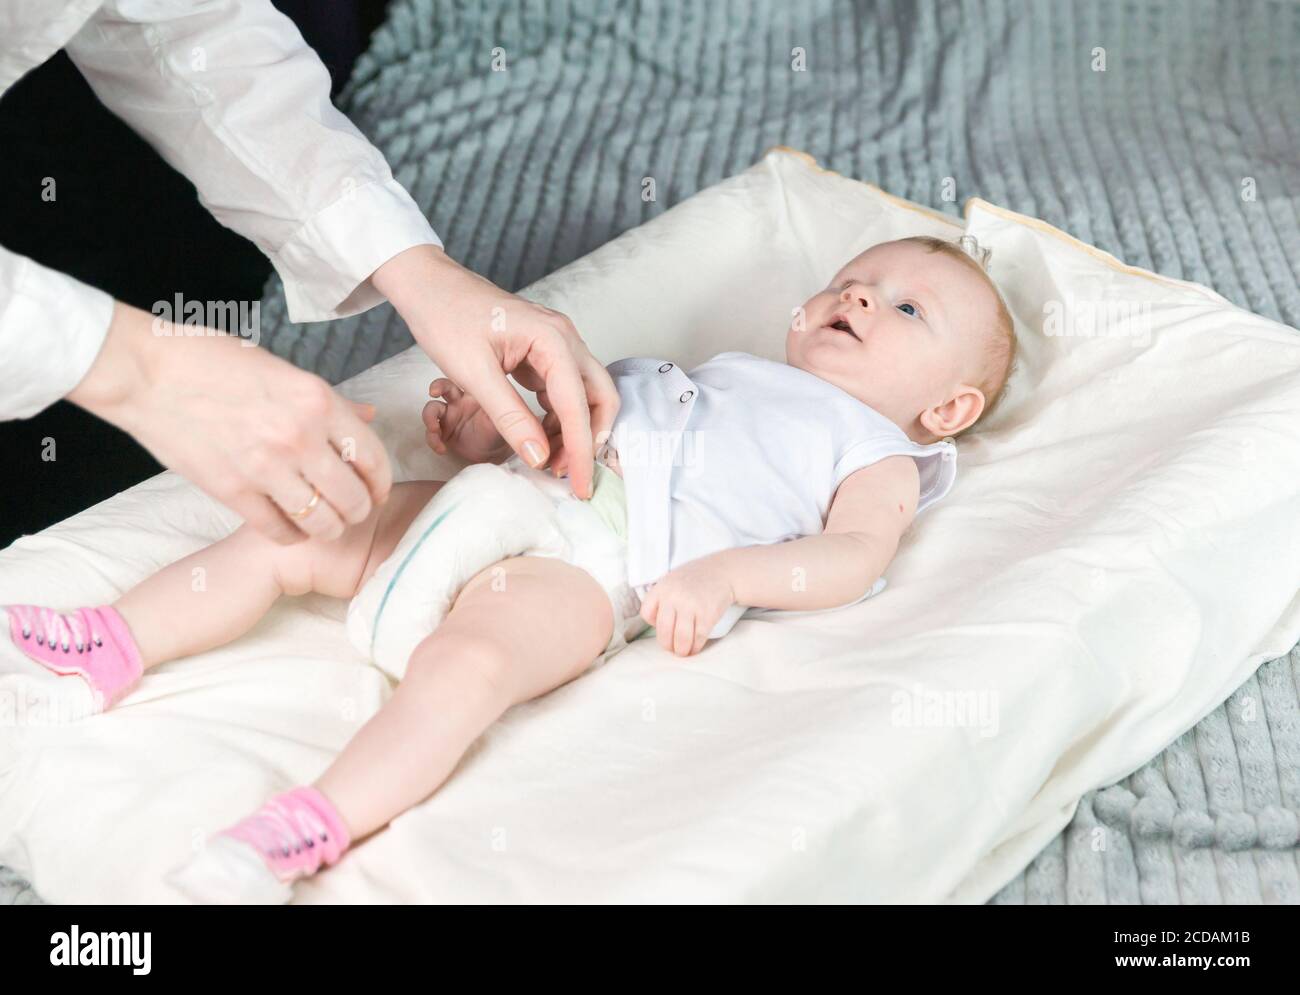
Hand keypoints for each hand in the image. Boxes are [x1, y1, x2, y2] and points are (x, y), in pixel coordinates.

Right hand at [68, 301, 391, 543]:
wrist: (147, 373)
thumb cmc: (213, 361)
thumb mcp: (283, 370)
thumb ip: (330, 402)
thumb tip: (369, 416)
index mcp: (317, 401)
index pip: (372, 457)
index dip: (380, 483)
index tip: (376, 491)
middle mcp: (299, 436)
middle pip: (353, 498)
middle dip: (358, 511)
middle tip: (351, 513)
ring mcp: (265, 467)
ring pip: (321, 522)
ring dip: (328, 529)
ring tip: (323, 524)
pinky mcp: (232, 491)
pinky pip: (278, 530)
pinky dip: (290, 536)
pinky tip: (290, 528)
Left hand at [371, 245, 618, 498]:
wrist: (428, 286)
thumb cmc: (446, 317)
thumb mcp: (474, 374)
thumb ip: (510, 417)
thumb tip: (539, 458)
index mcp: (552, 339)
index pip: (578, 404)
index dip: (581, 450)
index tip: (579, 487)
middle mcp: (564, 338)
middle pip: (600, 397)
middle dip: (589, 439)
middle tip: (569, 475)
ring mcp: (556, 344)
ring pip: (585, 395)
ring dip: (574, 431)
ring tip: (550, 462)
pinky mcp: (543, 353)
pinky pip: (564, 391)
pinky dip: (558, 418)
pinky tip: (539, 438)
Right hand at [422, 377, 512, 463]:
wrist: (496, 452)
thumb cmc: (500, 430)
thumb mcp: (506, 420)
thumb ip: (509, 413)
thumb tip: (521, 412)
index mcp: (474, 392)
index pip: (462, 378)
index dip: (458, 375)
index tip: (452, 380)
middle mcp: (459, 400)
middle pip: (442, 387)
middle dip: (435, 387)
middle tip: (433, 392)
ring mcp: (450, 415)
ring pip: (432, 409)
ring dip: (429, 418)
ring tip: (435, 430)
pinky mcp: (444, 432)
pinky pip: (432, 433)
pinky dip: (433, 439)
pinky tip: (441, 448)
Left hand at [638, 558, 736, 656]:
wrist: (721, 572)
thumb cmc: (695, 579)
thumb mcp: (672, 580)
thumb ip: (662, 599)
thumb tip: (658, 626)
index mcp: (662, 588)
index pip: (646, 613)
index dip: (652, 623)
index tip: (660, 627)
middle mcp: (674, 596)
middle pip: (663, 630)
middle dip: (667, 644)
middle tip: (672, 648)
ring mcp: (691, 606)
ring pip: (681, 638)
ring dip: (681, 650)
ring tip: (683, 651)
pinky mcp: (707, 614)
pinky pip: (698, 638)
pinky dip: (696, 647)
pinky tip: (695, 646)